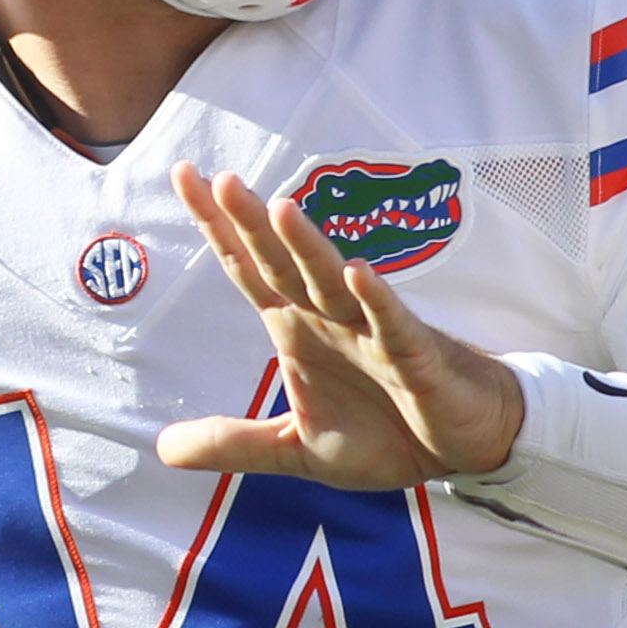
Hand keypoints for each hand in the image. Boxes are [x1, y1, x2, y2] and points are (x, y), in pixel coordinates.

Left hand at [158, 163, 522, 485]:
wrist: (465, 444)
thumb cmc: (386, 432)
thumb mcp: (297, 450)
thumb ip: (234, 443)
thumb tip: (161, 449)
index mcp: (298, 328)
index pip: (249, 269)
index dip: (217, 228)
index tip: (184, 177)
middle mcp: (330, 318)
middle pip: (282, 263)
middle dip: (250, 224)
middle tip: (217, 180)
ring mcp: (373, 332)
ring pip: (334, 282)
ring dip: (308, 247)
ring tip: (278, 209)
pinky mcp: (415, 357)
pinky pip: (394, 324)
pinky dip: (377, 300)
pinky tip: (359, 273)